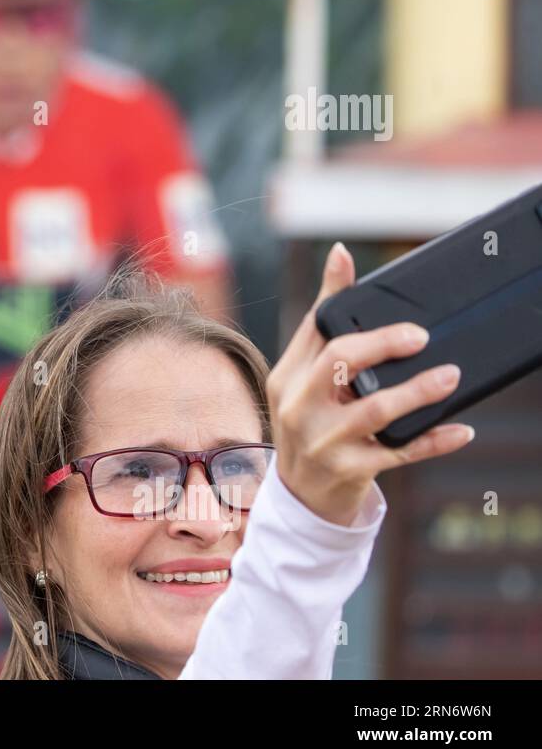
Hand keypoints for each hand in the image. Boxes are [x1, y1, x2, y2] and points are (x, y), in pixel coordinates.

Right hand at [266, 242, 475, 525]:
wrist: (303, 495)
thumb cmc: (310, 420)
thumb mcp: (303, 374)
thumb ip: (322, 319)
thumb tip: (340, 253)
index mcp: (287, 376)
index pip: (317, 332)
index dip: (349, 308)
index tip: (396, 305)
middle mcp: (299, 406)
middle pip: (340, 363)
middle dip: (383, 345)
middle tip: (422, 337)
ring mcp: (323, 440)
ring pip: (373, 410)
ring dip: (416, 393)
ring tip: (450, 377)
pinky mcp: (349, 470)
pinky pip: (399, 451)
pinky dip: (432, 440)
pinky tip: (460, 430)